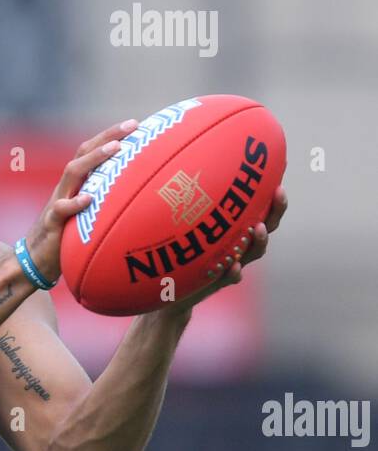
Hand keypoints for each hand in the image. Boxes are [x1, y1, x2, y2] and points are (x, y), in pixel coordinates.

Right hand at [22, 119, 139, 283]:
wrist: (34, 261)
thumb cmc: (66, 240)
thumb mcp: (87, 217)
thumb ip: (103, 204)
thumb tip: (137, 201)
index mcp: (75, 184)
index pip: (91, 151)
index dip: (111, 135)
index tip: (136, 124)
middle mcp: (66, 187)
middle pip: (83, 152)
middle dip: (108, 135)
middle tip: (133, 125)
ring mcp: (57, 202)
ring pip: (73, 173)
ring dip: (94, 158)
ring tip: (116, 148)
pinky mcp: (51, 223)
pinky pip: (60, 209)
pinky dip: (74, 203)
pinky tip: (89, 197)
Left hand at [157, 186, 288, 318]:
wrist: (173, 289)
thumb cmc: (181, 250)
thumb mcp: (187, 224)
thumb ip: (192, 202)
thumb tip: (183, 161)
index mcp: (237, 228)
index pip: (262, 209)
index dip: (273, 195)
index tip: (278, 178)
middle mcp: (240, 244)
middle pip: (266, 226)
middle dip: (275, 210)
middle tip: (279, 193)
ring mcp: (232, 262)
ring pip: (255, 251)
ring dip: (259, 239)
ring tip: (257, 228)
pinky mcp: (219, 280)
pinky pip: (232, 276)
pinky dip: (235, 271)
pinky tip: (234, 266)